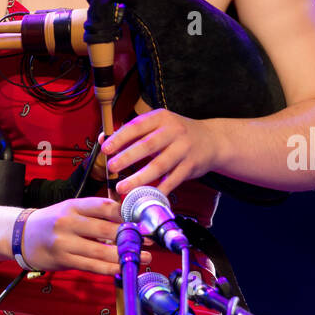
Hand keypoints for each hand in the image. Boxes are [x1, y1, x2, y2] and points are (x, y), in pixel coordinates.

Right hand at [22, 196, 153, 274]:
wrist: (22, 235)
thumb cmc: (52, 221)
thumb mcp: (71, 208)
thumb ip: (96, 213)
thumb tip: (128, 219)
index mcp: (74, 204)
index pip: (105, 206)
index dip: (127, 214)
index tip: (143, 222)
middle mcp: (69, 221)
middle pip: (106, 229)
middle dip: (130, 237)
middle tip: (149, 241)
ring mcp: (65, 241)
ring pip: (101, 251)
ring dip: (124, 256)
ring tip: (143, 258)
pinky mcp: (63, 259)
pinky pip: (91, 266)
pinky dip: (110, 268)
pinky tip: (123, 269)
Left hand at [99, 109, 218, 196]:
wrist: (211, 140)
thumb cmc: (176, 134)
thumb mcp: (157, 125)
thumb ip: (132, 132)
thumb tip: (103, 140)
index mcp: (161, 118)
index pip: (137, 125)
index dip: (120, 137)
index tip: (106, 148)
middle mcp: (174, 131)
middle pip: (148, 145)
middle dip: (127, 157)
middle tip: (111, 167)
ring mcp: (184, 149)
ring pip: (160, 165)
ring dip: (139, 178)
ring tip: (122, 186)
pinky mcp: (191, 166)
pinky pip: (172, 180)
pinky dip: (158, 190)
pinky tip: (146, 197)